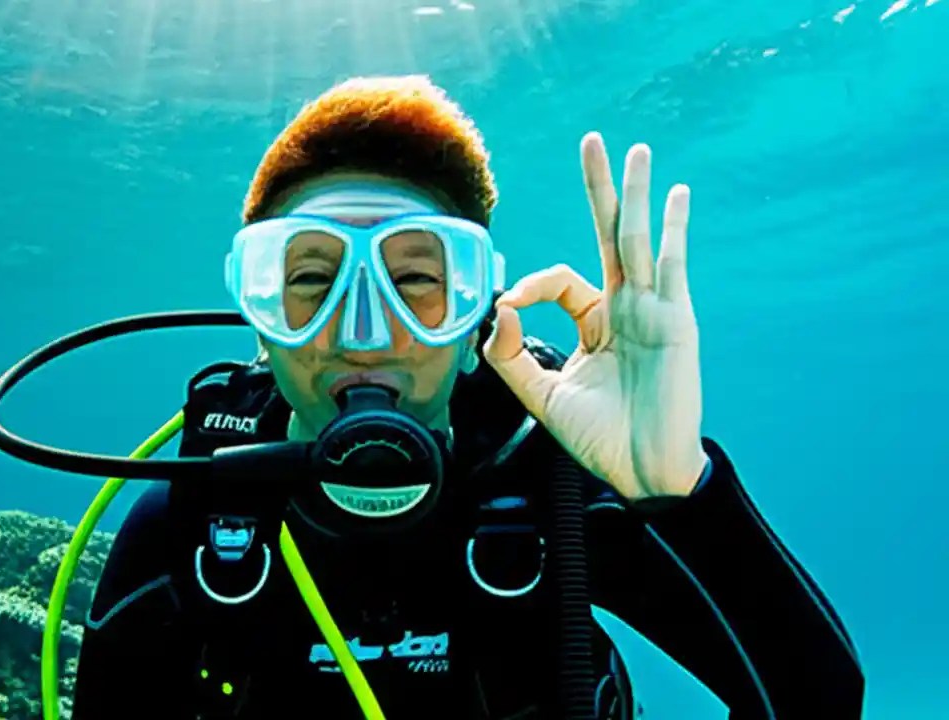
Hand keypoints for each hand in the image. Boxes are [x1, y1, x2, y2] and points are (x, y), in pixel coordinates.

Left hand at [483, 132, 706, 499]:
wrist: (642, 471)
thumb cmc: (600, 437)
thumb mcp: (540, 396)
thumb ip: (509, 356)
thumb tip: (495, 309)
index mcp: (594, 323)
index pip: (559, 280)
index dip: (529, 285)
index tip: (509, 306)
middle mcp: (625, 308)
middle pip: (608, 235)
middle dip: (600, 188)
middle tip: (592, 141)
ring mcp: (653, 310)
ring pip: (637, 240)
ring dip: (636, 194)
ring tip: (635, 151)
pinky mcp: (675, 321)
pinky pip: (672, 266)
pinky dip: (674, 229)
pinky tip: (677, 195)